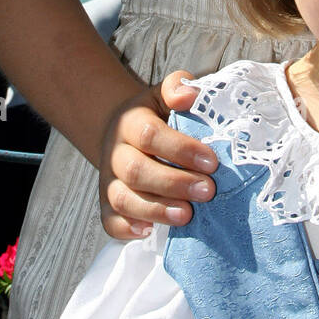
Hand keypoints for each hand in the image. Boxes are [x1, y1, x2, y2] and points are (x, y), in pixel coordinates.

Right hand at [99, 70, 217, 239]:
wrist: (123, 132)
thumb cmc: (155, 115)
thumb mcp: (163, 94)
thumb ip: (177, 87)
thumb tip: (188, 94)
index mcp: (130, 122)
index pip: (150, 135)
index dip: (180, 149)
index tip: (212, 162)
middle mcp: (115, 152)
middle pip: (135, 171)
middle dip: (174, 183)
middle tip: (208, 191)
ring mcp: (109, 181)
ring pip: (122, 199)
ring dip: (155, 209)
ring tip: (187, 216)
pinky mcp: (107, 204)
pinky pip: (109, 221)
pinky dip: (126, 229)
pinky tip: (149, 231)